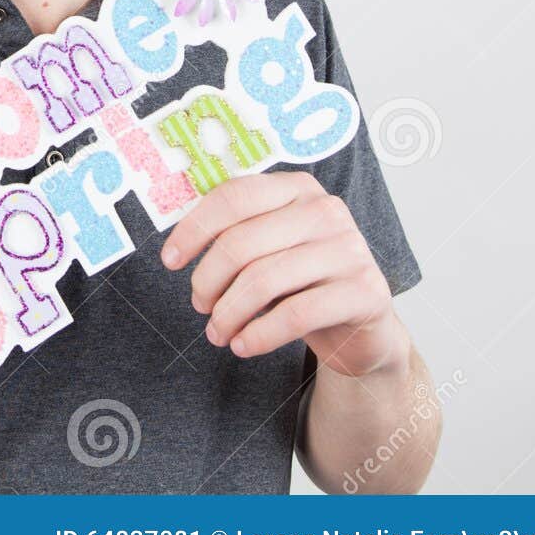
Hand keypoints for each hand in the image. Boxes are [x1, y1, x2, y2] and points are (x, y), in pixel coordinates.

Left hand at [160, 171, 407, 377]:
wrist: (362, 326)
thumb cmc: (302, 282)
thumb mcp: (269, 249)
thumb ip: (234, 235)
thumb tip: (176, 246)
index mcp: (297, 188)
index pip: (233, 197)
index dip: (193, 229)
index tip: (169, 260)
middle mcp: (326, 210)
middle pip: (242, 243)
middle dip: (208, 280)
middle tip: (199, 306)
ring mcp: (349, 249)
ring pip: (263, 280)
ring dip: (228, 314)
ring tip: (217, 333)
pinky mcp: (364, 291)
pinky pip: (296, 315)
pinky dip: (259, 335)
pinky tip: (242, 346)